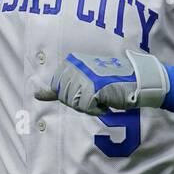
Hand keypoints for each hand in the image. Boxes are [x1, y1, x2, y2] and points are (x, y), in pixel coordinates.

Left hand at [35, 50, 169, 115]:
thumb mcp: (82, 84)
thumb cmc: (111, 84)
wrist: (138, 81)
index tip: (89, 91)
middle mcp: (76, 67)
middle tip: (97, 95)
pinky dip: (97, 109)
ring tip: (102, 96)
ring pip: (75, 103)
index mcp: (72, 64)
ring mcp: (85, 76)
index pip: (60, 91)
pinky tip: (106, 102)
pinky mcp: (94, 86)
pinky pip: (87, 107)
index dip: (73, 97)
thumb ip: (59, 90)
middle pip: (66, 98)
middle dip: (80, 103)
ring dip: (89, 106)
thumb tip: (36, 94)